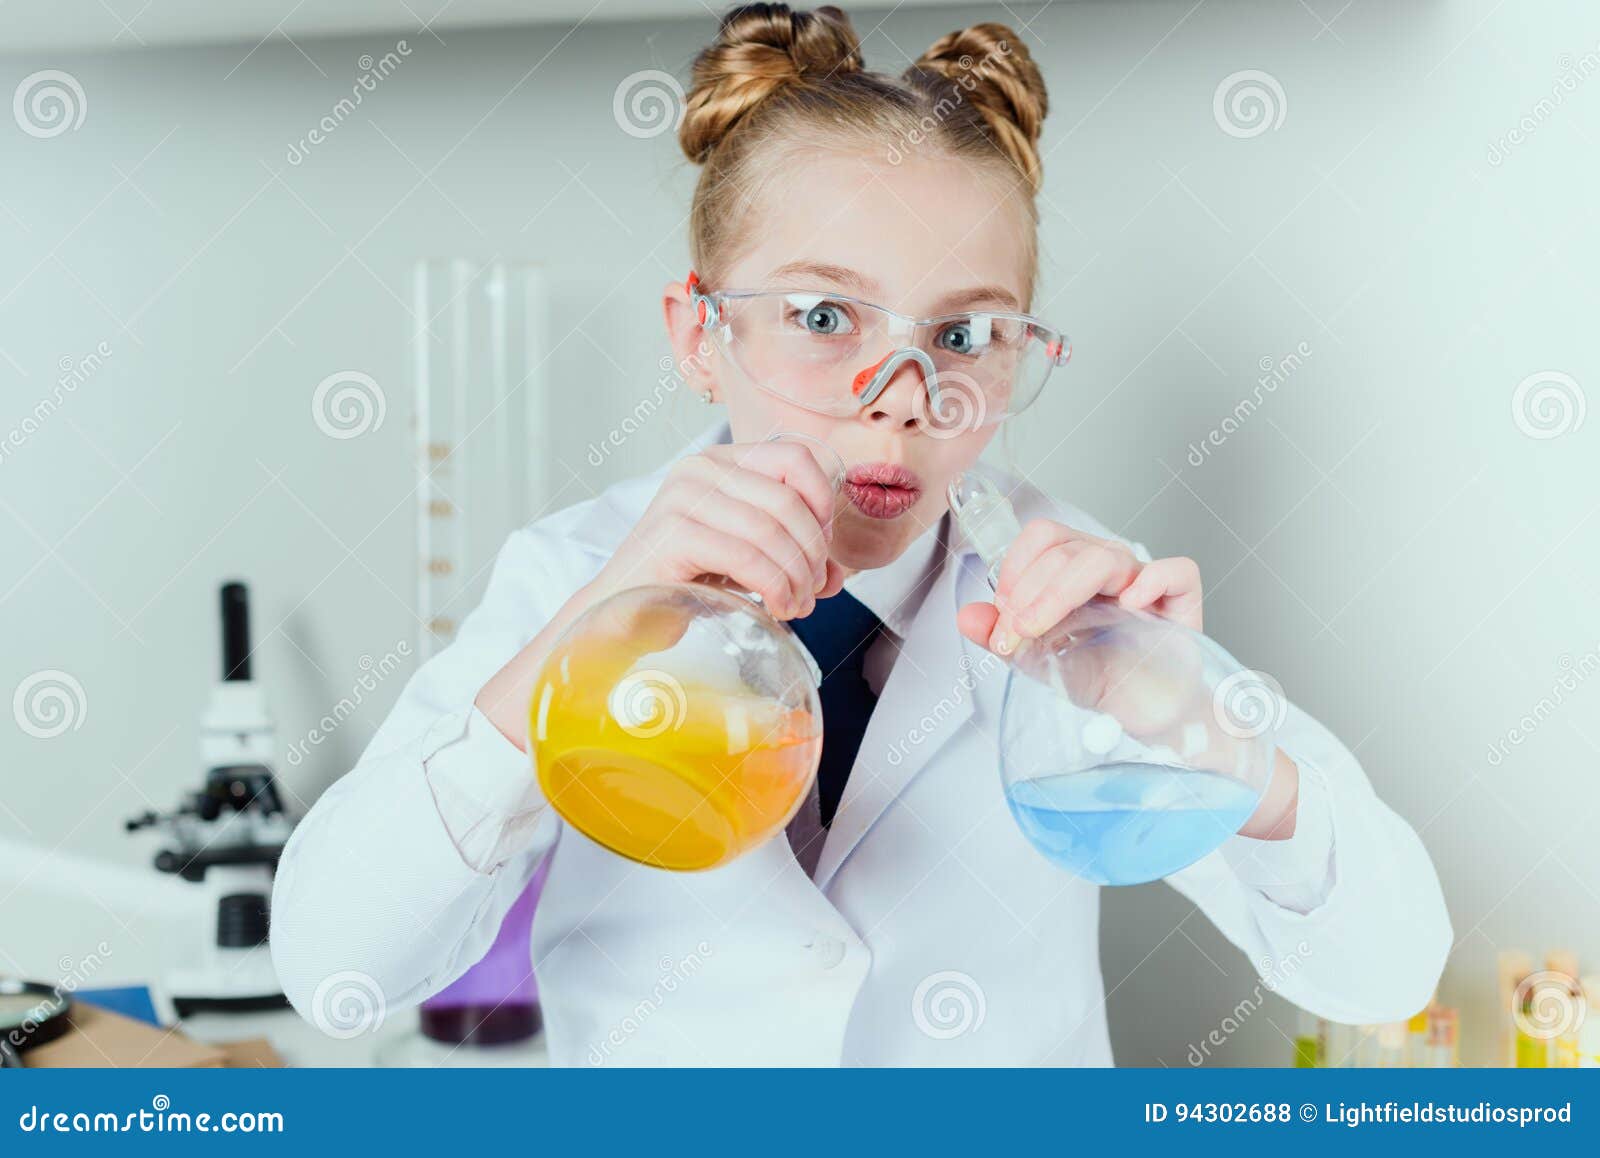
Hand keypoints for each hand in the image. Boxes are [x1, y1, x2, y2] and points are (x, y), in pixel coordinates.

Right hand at [591, 440, 845, 619]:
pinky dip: (776, 587)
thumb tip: (836, 574)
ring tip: (795, 605)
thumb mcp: (744, 557)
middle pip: (790, 500)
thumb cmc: (682, 583)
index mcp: (720, 461)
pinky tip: (778, 609)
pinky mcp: (673, 534)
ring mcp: (683, 498)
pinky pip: (749, 558)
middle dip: (814, 553)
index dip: (824, 503)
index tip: (822, 549)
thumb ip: (789, 554)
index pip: (798, 457)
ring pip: (773, 531)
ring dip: (797, 577)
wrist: (619, 615)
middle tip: (813, 591)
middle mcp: (700, 468)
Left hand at [957, 518, 1202, 655]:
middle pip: (1065, 550)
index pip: (1042, 537)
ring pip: (1103, 558)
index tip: (1004, 614)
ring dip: (1060, 592)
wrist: (1141, 711)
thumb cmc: (1097, 676)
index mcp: (1073, 567)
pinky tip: (1129, 604)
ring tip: (1041, 628)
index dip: (1017, 567)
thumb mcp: (1037, 658)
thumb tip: (966, 616)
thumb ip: (1001, 636)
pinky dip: (1152, 580)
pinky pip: (1175, 571)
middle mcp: (1108, 565)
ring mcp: (1145, 579)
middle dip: (1029, 592)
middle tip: (1016, 634)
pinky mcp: (1182, 601)